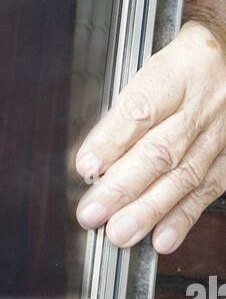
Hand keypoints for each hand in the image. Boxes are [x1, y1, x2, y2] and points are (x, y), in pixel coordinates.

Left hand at [75, 17, 225, 253]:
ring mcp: (219, 132)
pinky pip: (207, 189)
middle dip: (123, 187)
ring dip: (149, 209)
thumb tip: (94, 154)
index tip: (86, 166)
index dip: (112, 140)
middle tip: (93, 212)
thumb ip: (126, 106)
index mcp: (177, 71)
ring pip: (183, 175)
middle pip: (160, 149)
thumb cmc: (182, 62)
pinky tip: (162, 237)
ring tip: (120, 232)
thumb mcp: (151, 65)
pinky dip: (183, 216)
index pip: (141, 108)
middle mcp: (202, 103)